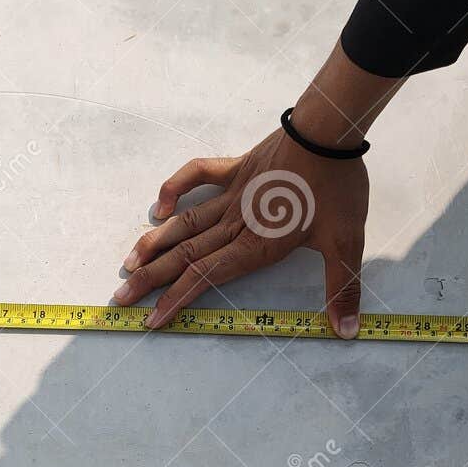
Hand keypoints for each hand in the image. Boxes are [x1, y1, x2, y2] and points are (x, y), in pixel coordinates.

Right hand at [114, 128, 369, 336]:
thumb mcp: (347, 243)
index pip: (206, 278)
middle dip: (151, 280)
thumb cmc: (338, 187)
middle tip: (120, 297)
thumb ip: (342, 290)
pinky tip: (160, 205)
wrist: (328, 133)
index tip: (151, 320)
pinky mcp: (236, 168)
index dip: (176, 300)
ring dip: (153, 243)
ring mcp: (232, 194)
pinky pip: (198, 175)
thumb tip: (347, 334)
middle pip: (184, 255)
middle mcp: (236, 223)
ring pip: (184, 223)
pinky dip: (175, 188)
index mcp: (256, 245)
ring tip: (128, 263)